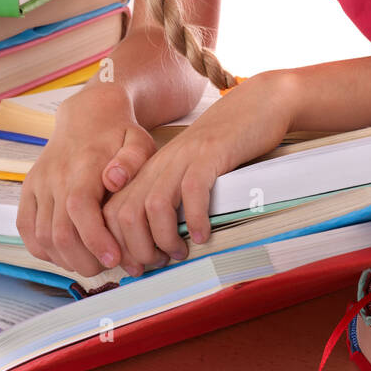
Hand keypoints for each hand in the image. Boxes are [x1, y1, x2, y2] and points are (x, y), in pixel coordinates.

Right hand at [16, 83, 159, 278]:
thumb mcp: (138, 140)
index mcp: (84, 164)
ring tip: (90, 263)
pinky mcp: (27, 190)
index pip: (80, 208)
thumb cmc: (120, 134)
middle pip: (59, 231)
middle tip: (107, 266)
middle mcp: (55, 175)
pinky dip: (43, 249)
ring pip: (42, 235)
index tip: (114, 258)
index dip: (94, 239)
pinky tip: (65, 254)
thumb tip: (114, 179)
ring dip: (65, 259)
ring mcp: (38, 183)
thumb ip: (132, 160)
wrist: (87, 115)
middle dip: (84, 259)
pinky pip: (26, 228)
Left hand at [101, 70, 297, 276]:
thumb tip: (161, 246)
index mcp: (151, 170)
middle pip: (125, 214)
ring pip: (153, 206)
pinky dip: (193, 219)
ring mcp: (185, 157)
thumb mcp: (189, 171)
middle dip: (139, 249)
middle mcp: (161, 163)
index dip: (120, 247)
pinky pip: (192, 191)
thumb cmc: (227, 146)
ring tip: (181, 252)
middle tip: (161, 263)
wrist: (258, 104)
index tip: (138, 267)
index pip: (113, 213)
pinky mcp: (211, 153)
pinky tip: (202, 234)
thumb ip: (173, 198)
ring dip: (164, 239)